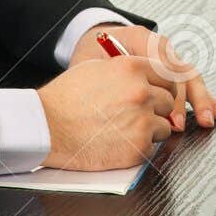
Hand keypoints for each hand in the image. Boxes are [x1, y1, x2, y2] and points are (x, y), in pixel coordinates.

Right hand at [36, 56, 183, 170]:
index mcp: (132, 68)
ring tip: (123, 128)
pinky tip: (119, 141)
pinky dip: (139, 147)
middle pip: (168, 101)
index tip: (158, 93)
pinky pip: (152, 146)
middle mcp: (141, 92)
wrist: (47, 127)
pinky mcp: (138, 146)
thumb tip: (148, 76)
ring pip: (164, 125)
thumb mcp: (97, 68)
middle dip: (155, 108)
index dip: (162, 86)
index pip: (168, 74)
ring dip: (150, 128)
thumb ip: (128, 70)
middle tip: (134, 114)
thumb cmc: (65, 99)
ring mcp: (142, 120)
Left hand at [70, 24, 215, 130]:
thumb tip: (113, 101)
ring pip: (191, 76)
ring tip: (207, 120)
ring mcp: (170, 57)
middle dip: (184, 99)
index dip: (165, 89)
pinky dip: (203, 98)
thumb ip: (102, 76)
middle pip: (180, 70)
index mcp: (140, 37)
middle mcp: (160, 46)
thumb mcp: (88, 60)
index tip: (163, 112)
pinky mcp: (174, 70)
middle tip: (178, 124)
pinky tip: (214, 112)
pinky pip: (192, 82)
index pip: (161, 62)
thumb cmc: (91, 52)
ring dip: (201, 99)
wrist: (96, 39)